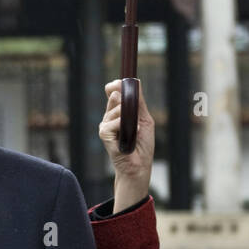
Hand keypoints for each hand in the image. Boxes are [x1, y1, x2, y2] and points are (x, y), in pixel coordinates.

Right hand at [98, 78, 154, 211]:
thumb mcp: (144, 119)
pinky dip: (123, 126)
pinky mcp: (104, 134)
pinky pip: (112, 122)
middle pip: (114, 95)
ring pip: (116, 109)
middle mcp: (109, 116)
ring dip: (129, 117)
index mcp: (118, 112)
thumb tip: (135, 82)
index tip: (123, 83)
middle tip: (136, 116)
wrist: (139, 166)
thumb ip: (139, 102)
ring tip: (134, 131)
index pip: (113, 91)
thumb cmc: (142, 145)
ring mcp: (105, 125)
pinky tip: (130, 135)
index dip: (117, 85)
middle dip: (127, 101)